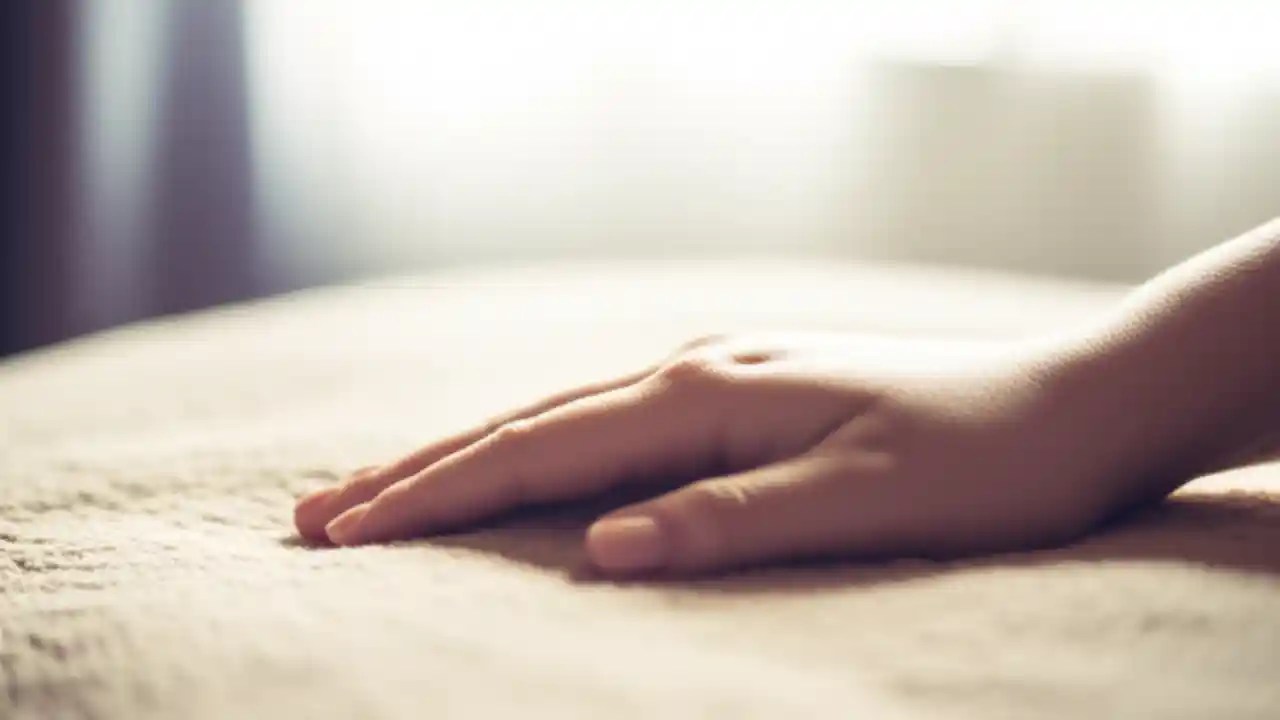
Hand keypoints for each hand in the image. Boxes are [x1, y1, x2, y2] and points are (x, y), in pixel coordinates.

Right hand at [294, 333, 1114, 575]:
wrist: (1076, 402)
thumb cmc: (984, 462)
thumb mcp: (866, 502)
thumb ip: (732, 522)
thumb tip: (602, 553)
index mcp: (710, 394)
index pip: (539, 452)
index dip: (436, 496)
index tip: (345, 533)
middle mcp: (697, 368)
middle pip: (526, 422)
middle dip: (418, 471)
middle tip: (315, 512)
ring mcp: (717, 372)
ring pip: (559, 413)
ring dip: (465, 453)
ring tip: (383, 484)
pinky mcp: (741, 389)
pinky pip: (608, 418)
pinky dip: (536, 444)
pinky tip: (520, 455)